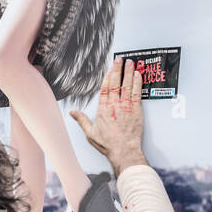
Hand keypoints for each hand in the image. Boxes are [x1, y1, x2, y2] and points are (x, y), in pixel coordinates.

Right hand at [69, 57, 147, 173]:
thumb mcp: (90, 133)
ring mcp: (125, 106)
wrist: (123, 151)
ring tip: (130, 62)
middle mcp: (114, 105)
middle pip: (115, 83)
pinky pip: (137, 92)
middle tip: (120, 60)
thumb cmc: (108, 144)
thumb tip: (73, 113)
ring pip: (127, 85)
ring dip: (128, 72)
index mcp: (103, 109)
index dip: (107, 77)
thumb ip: (82, 120)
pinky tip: (138, 75)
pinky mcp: (136, 110)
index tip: (110, 69)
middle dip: (118, 70)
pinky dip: (137, 82)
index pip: (105, 89)